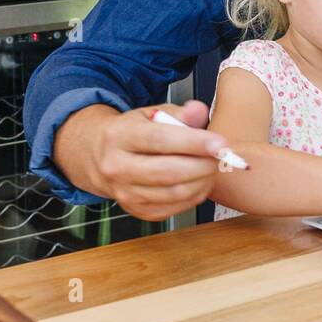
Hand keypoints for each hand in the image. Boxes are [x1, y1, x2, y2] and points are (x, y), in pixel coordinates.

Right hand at [86, 100, 228, 220]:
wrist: (99, 156)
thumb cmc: (133, 132)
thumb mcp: (151, 114)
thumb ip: (178, 113)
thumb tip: (198, 112)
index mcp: (119, 136)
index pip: (160, 140)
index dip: (194, 143)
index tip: (221, 144)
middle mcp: (117, 167)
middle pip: (169, 172)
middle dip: (204, 165)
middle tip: (222, 155)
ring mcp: (124, 193)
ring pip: (174, 193)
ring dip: (203, 181)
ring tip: (212, 166)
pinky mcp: (136, 210)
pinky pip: (174, 208)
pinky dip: (195, 195)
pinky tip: (199, 181)